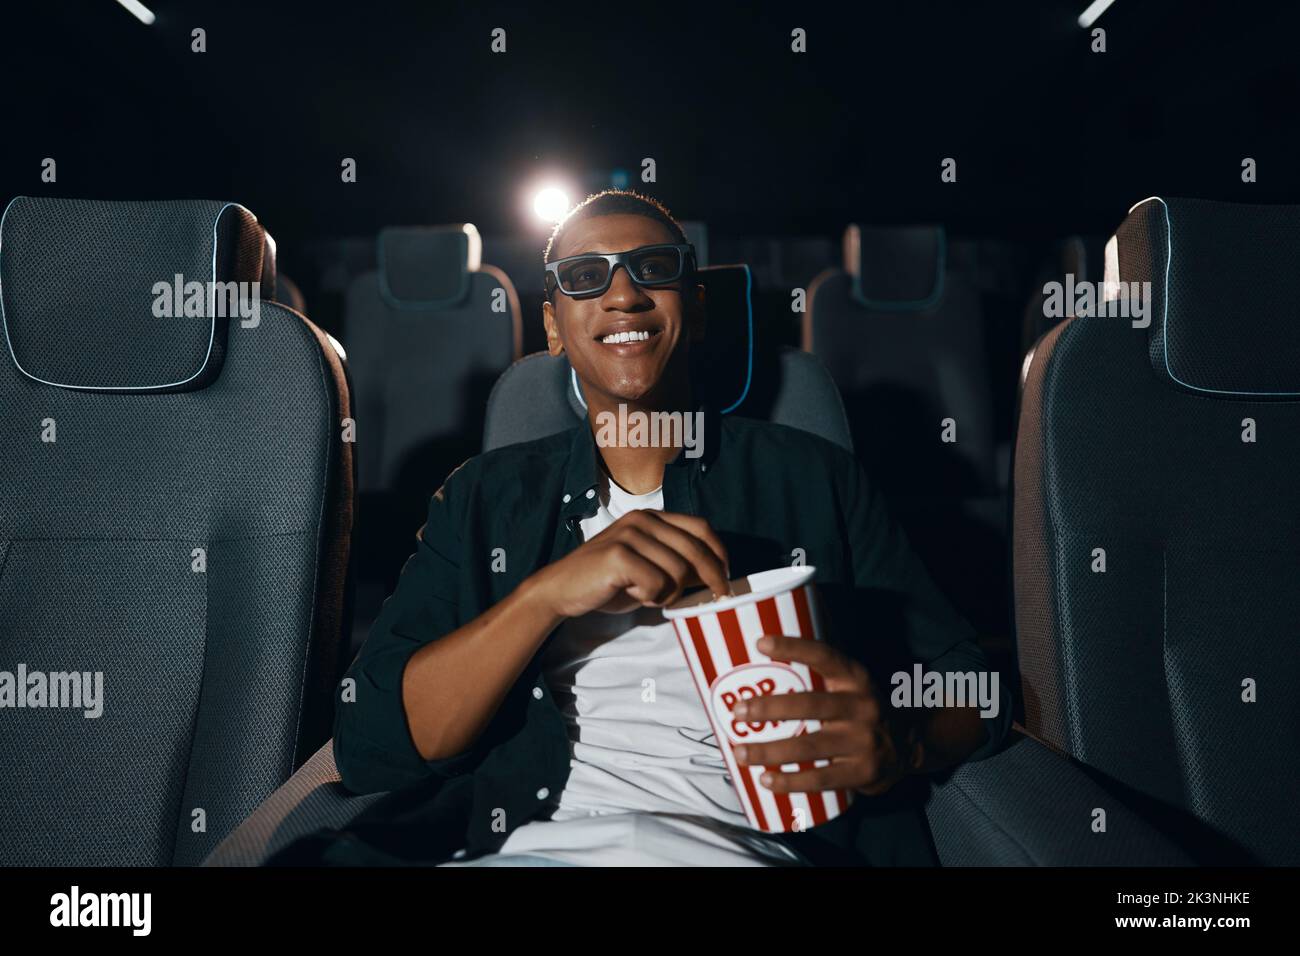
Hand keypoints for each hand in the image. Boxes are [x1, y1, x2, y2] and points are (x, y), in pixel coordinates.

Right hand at [528, 510, 730, 618]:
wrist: (561, 589)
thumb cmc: (607, 582)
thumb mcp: (647, 568)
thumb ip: (676, 564)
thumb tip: (714, 575)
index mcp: (651, 517)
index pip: (700, 527)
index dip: (719, 552)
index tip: (727, 575)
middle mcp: (642, 520)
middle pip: (695, 550)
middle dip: (712, 578)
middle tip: (717, 598)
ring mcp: (630, 535)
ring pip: (678, 572)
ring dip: (669, 593)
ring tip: (647, 595)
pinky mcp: (619, 555)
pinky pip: (657, 584)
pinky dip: (651, 597)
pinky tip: (633, 595)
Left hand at [731, 635, 922, 796]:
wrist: (911, 742)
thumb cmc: (861, 709)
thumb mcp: (852, 685)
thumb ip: (819, 679)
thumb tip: (758, 674)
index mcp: (856, 678)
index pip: (824, 656)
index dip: (793, 647)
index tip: (760, 643)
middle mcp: (862, 706)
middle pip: (810, 705)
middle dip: (770, 708)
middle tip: (738, 712)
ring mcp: (864, 741)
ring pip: (810, 747)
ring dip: (770, 751)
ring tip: (741, 752)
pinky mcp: (863, 772)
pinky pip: (820, 779)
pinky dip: (790, 781)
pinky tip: (767, 780)